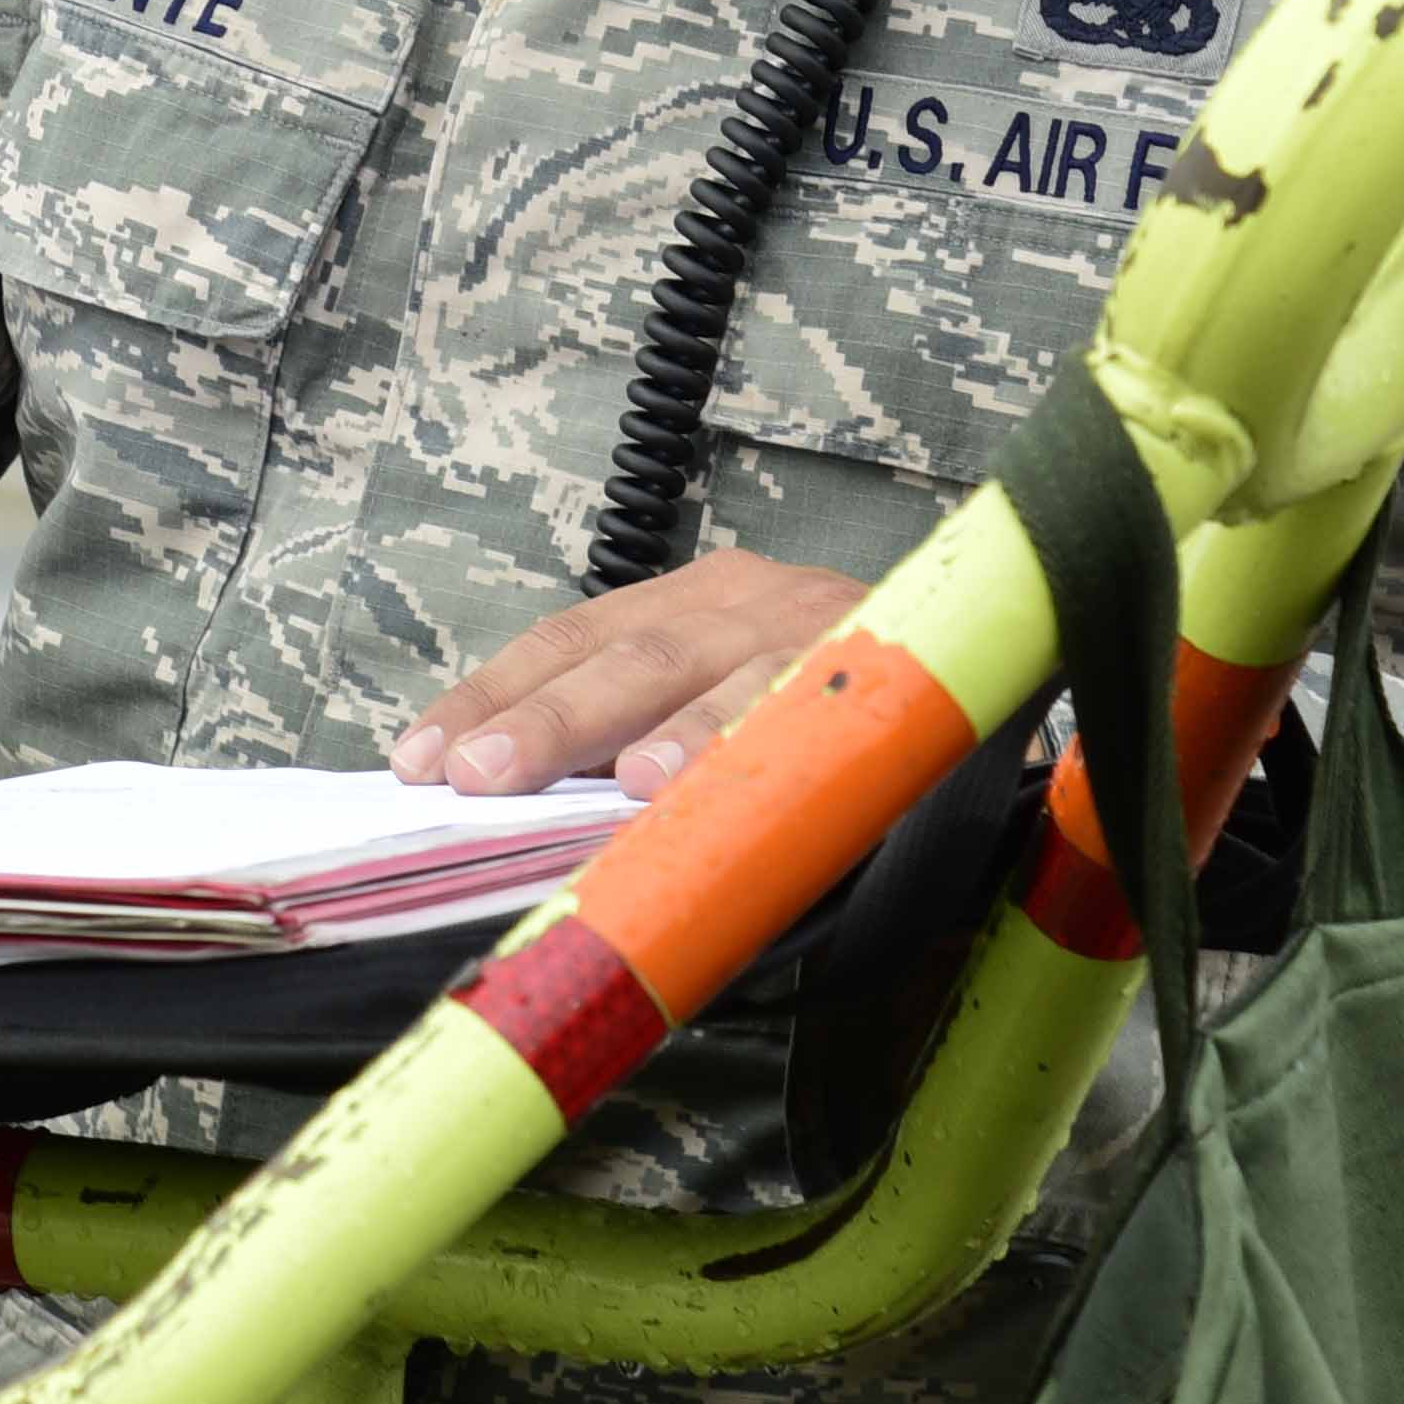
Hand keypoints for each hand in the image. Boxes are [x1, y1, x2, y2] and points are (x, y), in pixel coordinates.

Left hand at [390, 550, 872, 802]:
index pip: (570, 638)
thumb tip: (526, 802)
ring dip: (647, 731)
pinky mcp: (880, 672)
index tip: (416, 756)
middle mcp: (748, 601)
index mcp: (696, 601)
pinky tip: (698, 784)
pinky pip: (806, 709)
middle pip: (625, 654)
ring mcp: (816, 628)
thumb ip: (640, 737)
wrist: (987, 675)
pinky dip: (748, 746)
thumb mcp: (726, 699)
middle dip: (542, 715)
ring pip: (712, 674)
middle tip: (469, 773)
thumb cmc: (828, 711)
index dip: (492, 693)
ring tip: (598, 783)